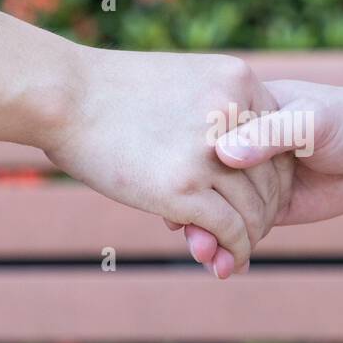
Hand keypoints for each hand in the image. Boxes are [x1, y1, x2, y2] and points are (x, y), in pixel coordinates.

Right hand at [44, 47, 291, 278]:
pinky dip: (234, 250)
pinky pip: (230, 228)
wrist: (62, 93)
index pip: (279, 139)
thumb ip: (213, 110)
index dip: (273, 176)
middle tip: (253, 235)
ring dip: (250, 238)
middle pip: (271, 176)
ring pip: (254, 208)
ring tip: (238, 253)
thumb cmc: (108, 92)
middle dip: (265, 212)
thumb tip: (232, 149)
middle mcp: (234, 112)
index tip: (263, 199)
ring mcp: (210, 151)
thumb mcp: (180, 84)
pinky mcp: (183, 187)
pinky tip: (227, 261)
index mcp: (239, 81)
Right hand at [178, 75, 342, 258]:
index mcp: (240, 113)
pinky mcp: (273, 208)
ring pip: (218, 211)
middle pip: (202, 183)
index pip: (199, 142)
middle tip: (194, 241)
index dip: (182, 170)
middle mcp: (242, 148)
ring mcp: (254, 181)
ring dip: (209, 237)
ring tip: (209, 260)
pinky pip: (242, 230)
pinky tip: (227, 267)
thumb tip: (224, 154)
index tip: (169, 196)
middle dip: (193, 215)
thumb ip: (272, 133)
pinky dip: (232, 249)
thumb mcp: (314, 118)